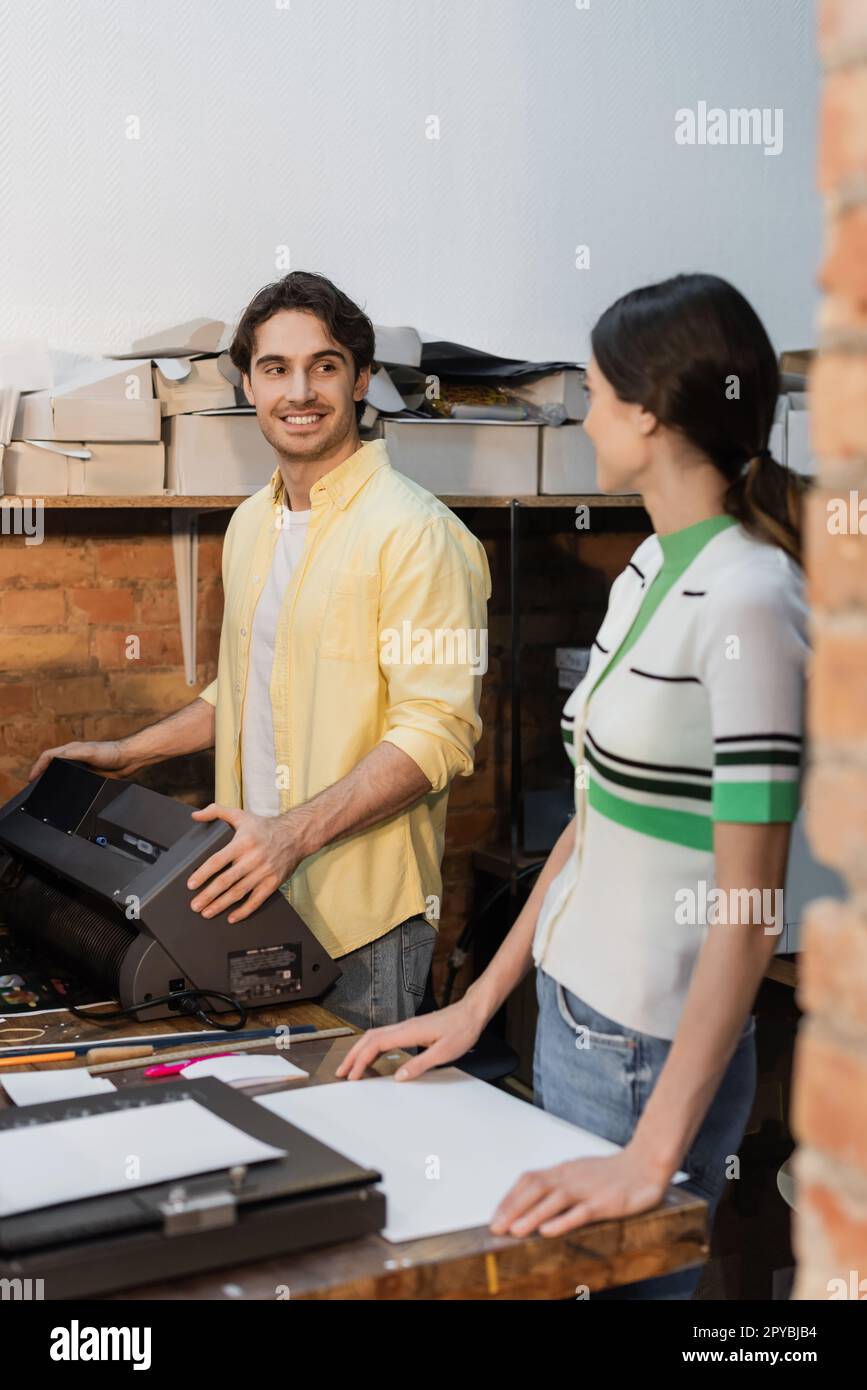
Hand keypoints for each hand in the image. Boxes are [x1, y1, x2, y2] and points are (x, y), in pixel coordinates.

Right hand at [29, 739, 125, 781]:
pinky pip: (72, 781)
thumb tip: (55, 758)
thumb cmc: (111, 752)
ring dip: (51, 780)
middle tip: (34, 785)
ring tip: (45, 789)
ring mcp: (81, 766)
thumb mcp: (88, 752)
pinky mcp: (89, 774)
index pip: (47, 756)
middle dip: (41, 773)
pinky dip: (64, 786)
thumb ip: (71, 754)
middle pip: (51, 764)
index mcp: (70, 749)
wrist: (128, 760)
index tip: (31, 778)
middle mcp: (74, 756)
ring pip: (60, 773)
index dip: (37, 767)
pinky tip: (65, 793)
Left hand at [187, 805, 306, 922]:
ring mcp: (263, 872)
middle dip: (208, 895)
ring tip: (207, 913)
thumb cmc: (265, 827)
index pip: (218, 860)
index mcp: (242, 843)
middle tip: (195, 905)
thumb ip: (216, 811)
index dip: (203, 873)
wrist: (296, 835)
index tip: (191, 884)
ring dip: (221, 905)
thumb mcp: (241, 815)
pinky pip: (256, 900)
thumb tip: (195, 815)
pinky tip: (232, 917)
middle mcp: (252, 859)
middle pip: (226, 881)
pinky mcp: (273, 882)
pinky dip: (244, 911)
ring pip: (238, 892)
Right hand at [335, 996, 487, 1080]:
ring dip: (360, 1050)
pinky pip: (384, 1037)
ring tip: (351, 1067)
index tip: (353, 1076)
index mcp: (408, 1031)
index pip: (375, 1044)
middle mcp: (403, 1026)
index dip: (361, 1060)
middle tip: (341, 1072)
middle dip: (352, 1055)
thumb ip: (420, 1065)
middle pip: (368, 1038)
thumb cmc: (461, 1030)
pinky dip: (372, 1047)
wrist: (471, 1013)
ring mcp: (406, 1026)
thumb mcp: (444, 1052)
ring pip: (374, 1036)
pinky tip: (372, 1056)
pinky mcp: (410, 1029)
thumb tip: (398, 1077)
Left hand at [489, 1145, 673, 1237]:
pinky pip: (580, 1212)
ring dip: (531, 1215)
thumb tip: (532, 1200)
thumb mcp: (579, 1173)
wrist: (645, 1163)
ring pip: (554, 1200)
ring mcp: (587, 1189)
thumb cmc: (611, 1172)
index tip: (495, 1216)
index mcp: (563, 1171)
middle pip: (535, 1189)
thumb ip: (558, 1184)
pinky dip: (562, 1222)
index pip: (529, 1180)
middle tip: (496, 1227)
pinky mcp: (604, 1203)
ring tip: (514, 1231)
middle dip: (513, 1208)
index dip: (509, 1198)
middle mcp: (570, 1177)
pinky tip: (547, 1232)